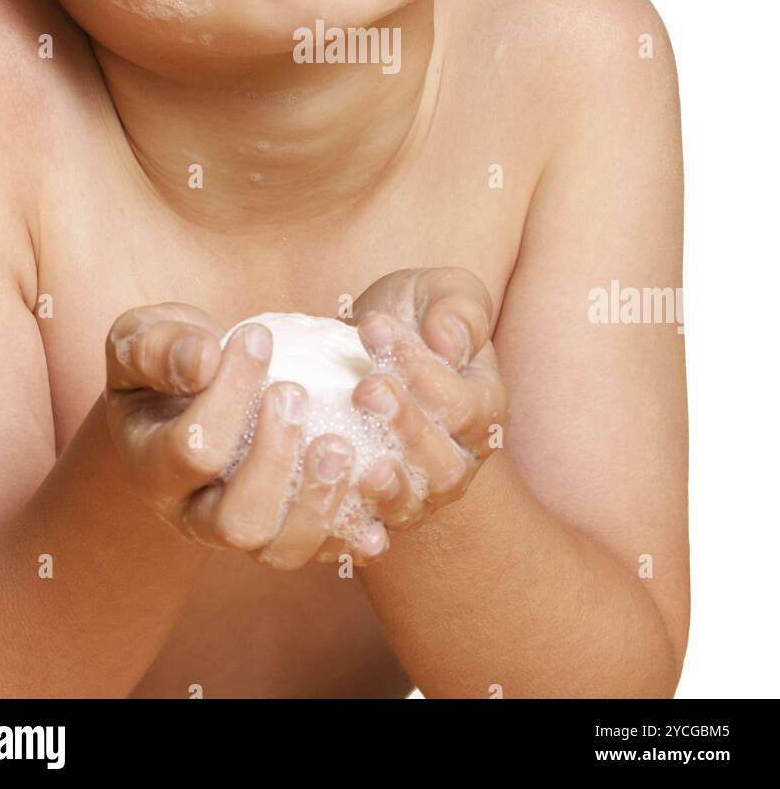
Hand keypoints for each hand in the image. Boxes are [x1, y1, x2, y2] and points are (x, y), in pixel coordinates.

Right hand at [102, 302, 384, 569]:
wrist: (186, 391)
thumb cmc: (167, 358)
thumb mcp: (143, 338)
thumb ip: (159, 347)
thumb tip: (203, 359)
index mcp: (152, 468)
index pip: (193, 450)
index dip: (229, 395)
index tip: (258, 336)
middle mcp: (194, 514)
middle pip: (238, 522)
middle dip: (275, 462)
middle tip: (296, 394)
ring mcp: (244, 531)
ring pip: (282, 550)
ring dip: (319, 502)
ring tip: (341, 443)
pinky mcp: (288, 530)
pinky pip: (323, 548)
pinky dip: (353, 531)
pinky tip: (377, 490)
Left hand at [343, 267, 507, 537]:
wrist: (367, 351)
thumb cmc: (410, 317)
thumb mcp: (439, 292)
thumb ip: (457, 309)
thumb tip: (449, 343)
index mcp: (483, 406)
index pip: (461, 402)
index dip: (420, 369)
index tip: (372, 326)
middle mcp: (460, 457)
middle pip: (443, 461)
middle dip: (406, 425)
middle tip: (365, 387)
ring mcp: (421, 491)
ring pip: (414, 502)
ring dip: (387, 485)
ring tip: (357, 458)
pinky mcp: (380, 511)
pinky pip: (374, 530)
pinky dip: (360, 529)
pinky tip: (340, 516)